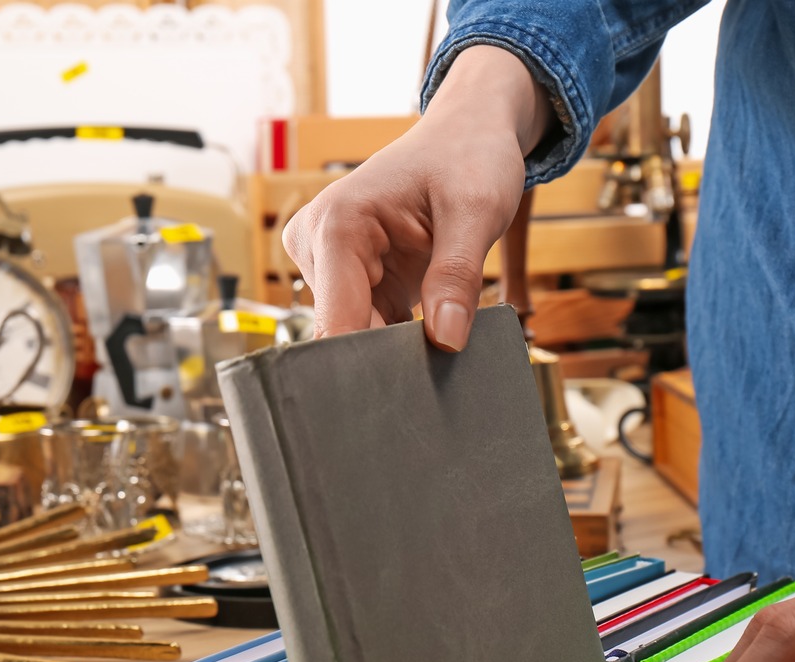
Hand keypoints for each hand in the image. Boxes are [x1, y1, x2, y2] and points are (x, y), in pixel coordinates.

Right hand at [281, 46, 550, 350]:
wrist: (466, 133)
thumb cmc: (469, 156)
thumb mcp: (477, 210)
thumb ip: (458, 276)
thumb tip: (446, 341)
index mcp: (337, 222)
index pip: (336, 321)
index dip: (369, 364)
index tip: (405, 395)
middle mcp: (317, 242)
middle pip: (341, 332)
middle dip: (387, 356)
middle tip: (440, 365)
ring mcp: (328, 262)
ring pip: (353, 335)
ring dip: (396, 348)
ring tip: (440, 339)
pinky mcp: (347, 277)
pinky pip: (367, 326)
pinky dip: (398, 338)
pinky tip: (429, 332)